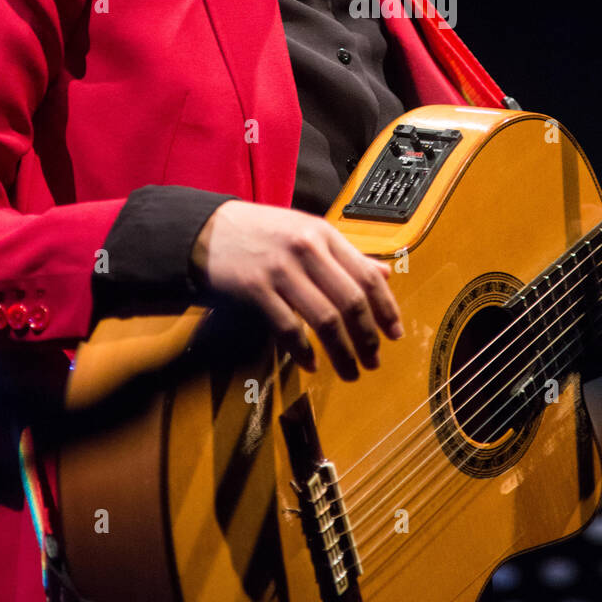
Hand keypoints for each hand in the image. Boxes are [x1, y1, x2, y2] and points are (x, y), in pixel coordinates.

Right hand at [190, 201, 402, 380]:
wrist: (206, 230)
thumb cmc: (260, 233)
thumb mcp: (307, 233)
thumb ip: (346, 254)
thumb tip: (384, 273)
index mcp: (324, 234)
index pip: (367, 275)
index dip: (386, 308)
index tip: (395, 333)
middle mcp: (307, 249)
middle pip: (351, 301)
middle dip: (367, 337)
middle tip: (374, 360)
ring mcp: (281, 269)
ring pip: (325, 319)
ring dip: (342, 352)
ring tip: (350, 371)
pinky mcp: (256, 289)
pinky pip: (288, 328)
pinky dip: (303, 351)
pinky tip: (311, 364)